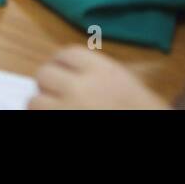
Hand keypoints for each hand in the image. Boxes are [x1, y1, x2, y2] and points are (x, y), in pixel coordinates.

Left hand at [29, 47, 168, 109]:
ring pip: (35, 101)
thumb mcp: (125, 82)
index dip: (60, 61)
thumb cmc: (142, 109)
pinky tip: (53, 118)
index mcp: (102, 71)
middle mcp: (81, 88)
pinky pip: (39, 118)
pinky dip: (41, 117)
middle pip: (46, 73)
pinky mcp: (60, 123)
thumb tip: (70, 71)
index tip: (59, 68)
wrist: (149, 129)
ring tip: (52, 108)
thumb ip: (99, 73)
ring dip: (41, 104)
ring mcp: (68, 109)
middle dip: (48, 83)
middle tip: (54, 91)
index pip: (66, 54)